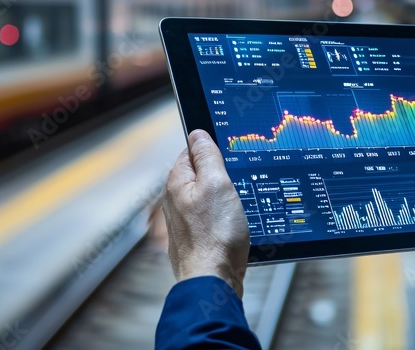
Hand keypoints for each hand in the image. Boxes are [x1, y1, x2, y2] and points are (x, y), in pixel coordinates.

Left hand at [162, 130, 249, 296]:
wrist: (212, 281)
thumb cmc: (215, 236)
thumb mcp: (217, 184)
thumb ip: (206, 156)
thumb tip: (197, 133)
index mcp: (177, 181)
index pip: (191, 151)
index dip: (212, 150)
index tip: (230, 155)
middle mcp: (175, 200)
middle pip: (201, 175)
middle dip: (221, 176)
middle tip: (239, 183)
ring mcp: (184, 222)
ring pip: (208, 199)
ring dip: (225, 200)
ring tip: (239, 208)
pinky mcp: (195, 239)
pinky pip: (212, 219)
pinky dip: (224, 219)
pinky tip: (235, 226)